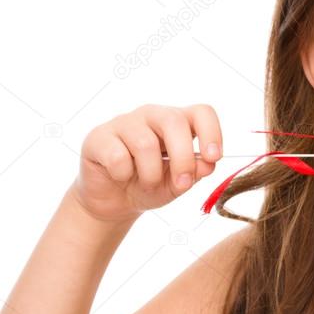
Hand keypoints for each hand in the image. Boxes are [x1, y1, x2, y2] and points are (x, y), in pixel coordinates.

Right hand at [73, 104, 221, 222]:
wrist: (112, 200)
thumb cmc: (148, 185)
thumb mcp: (177, 185)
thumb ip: (194, 174)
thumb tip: (208, 164)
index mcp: (177, 124)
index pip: (201, 112)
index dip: (212, 132)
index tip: (213, 157)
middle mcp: (152, 116)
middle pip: (174, 121)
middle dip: (183, 158)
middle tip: (182, 184)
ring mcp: (124, 122)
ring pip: (145, 143)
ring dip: (151, 174)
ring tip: (147, 183)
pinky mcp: (99, 136)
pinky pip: (117, 156)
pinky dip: (123, 174)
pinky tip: (120, 176)